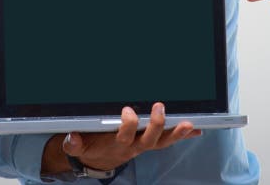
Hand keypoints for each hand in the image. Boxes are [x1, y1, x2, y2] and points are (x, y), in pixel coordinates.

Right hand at [48, 103, 200, 172]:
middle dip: (156, 125)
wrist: (100, 160)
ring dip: (177, 134)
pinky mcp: (151, 142)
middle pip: (149, 139)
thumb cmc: (92, 147)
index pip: (124, 135)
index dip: (128, 124)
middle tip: (159, 108)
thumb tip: (72, 138)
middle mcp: (134, 146)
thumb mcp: (79, 146)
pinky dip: (183, 136)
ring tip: (189, 124)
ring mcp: (144, 144)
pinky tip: (197, 130)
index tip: (127, 111)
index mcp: (117, 144)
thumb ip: (74, 143)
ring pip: (163, 141)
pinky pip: (169, 141)